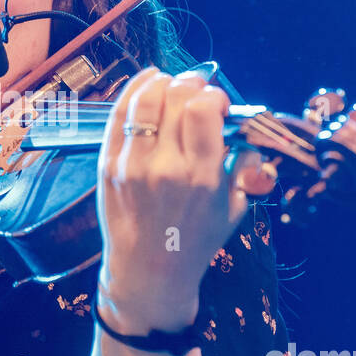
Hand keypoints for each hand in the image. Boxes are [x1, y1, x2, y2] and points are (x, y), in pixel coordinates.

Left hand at [96, 67, 254, 335]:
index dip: (214, 96)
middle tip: (198, 91)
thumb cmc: (195, 241)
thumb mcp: (235, 208)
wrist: (148, 273)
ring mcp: (132, 164)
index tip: (218, 105)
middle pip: (177, 97)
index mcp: (203, 177)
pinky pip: (119, 114)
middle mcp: (166, 167)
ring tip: (173, 86)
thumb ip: (246, 168)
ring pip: (146, 99)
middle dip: (192, 84)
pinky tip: (148, 82)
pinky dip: (134, 89)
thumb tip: (245, 134)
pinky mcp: (108, 164)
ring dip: (164, 82)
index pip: (204, 109)